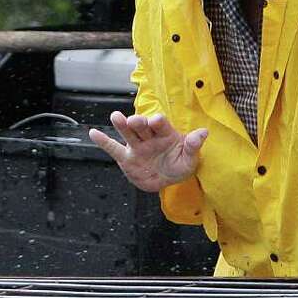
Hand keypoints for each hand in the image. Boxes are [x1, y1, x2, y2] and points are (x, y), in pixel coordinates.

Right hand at [87, 112, 206, 192]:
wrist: (167, 180)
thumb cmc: (179, 165)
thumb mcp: (190, 158)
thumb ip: (193, 145)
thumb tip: (204, 132)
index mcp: (166, 134)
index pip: (161, 125)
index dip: (158, 122)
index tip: (155, 120)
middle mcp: (150, 137)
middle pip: (142, 127)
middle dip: (138, 122)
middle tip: (134, 120)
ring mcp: (137, 146)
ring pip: (128, 133)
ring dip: (122, 125)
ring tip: (116, 116)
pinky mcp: (127, 157)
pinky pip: (114, 148)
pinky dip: (104, 141)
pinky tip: (93, 133)